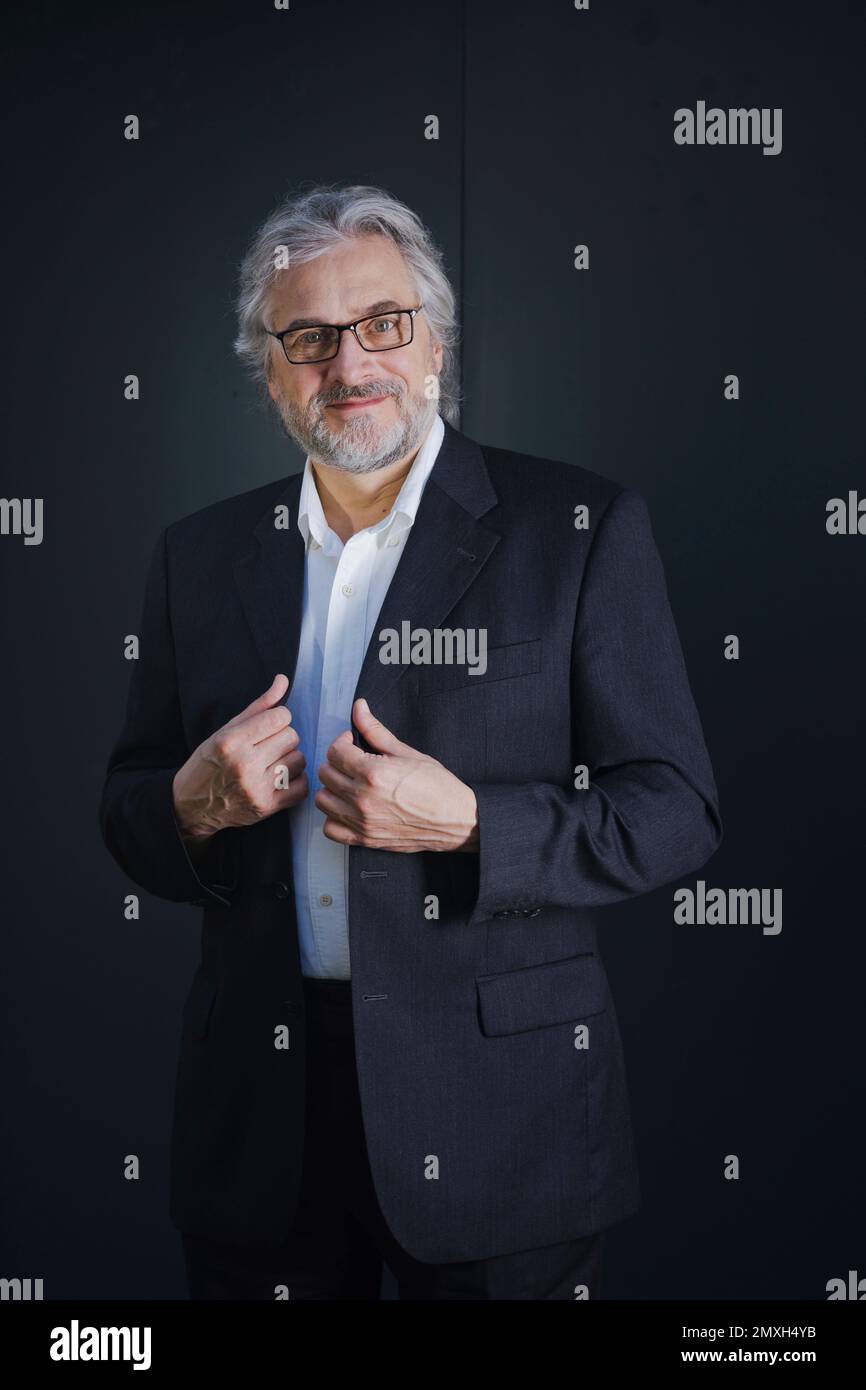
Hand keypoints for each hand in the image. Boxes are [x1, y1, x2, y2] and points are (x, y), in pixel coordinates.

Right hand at [172, 673, 307, 841]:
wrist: (191, 806)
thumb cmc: (209, 763)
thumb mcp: (225, 730)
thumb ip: (258, 706)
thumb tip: (283, 680)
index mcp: (230, 741)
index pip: (280, 717)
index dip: (278, 718)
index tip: (268, 726)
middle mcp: (244, 764)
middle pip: (292, 737)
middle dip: (283, 738)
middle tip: (267, 746)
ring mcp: (256, 788)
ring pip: (299, 760)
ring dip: (290, 759)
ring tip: (271, 764)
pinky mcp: (266, 807)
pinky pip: (302, 787)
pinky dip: (296, 781)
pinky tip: (280, 779)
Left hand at [315, 698, 478, 852]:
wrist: (456, 819)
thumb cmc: (438, 787)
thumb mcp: (407, 752)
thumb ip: (376, 731)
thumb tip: (359, 708)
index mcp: (373, 773)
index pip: (335, 751)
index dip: (342, 742)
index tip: (352, 743)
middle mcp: (363, 798)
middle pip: (326, 773)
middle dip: (337, 762)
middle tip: (353, 761)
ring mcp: (362, 821)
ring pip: (322, 800)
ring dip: (332, 788)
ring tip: (350, 784)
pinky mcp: (365, 839)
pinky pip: (330, 829)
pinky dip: (334, 818)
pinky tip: (347, 808)